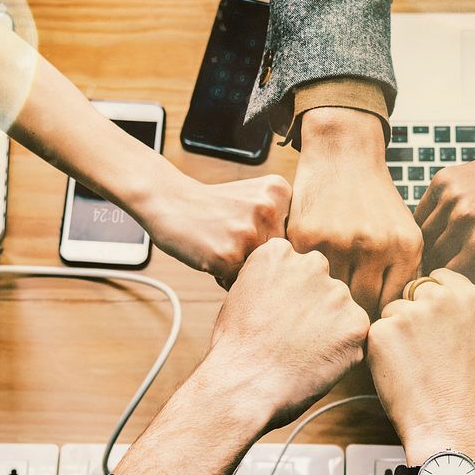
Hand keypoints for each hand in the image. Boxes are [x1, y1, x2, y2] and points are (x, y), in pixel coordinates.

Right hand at [115, 238, 367, 474]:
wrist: (237, 392)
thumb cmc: (229, 354)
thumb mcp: (238, 300)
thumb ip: (266, 281)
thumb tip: (276, 280)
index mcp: (276, 252)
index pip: (302, 262)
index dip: (296, 295)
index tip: (286, 316)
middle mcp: (310, 265)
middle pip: (327, 284)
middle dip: (316, 311)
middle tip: (294, 341)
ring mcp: (335, 294)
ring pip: (344, 311)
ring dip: (330, 332)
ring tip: (301, 356)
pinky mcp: (355, 327)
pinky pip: (359, 337)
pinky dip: (343, 354)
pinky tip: (317, 365)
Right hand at [140, 173, 291, 287]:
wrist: (169, 201)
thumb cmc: (213, 206)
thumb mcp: (255, 197)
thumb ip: (282, 221)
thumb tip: (306, 266)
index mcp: (280, 192)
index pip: (295, 237)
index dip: (272, 242)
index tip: (250, 229)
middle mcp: (269, 209)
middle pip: (280, 256)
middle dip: (259, 257)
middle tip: (232, 239)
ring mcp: (249, 232)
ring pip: (261, 271)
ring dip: (242, 269)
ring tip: (221, 246)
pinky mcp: (228, 255)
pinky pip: (238, 282)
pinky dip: (224, 277)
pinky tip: (211, 254)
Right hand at [287, 107, 422, 314]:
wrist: (344, 153)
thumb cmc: (374, 199)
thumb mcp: (403, 231)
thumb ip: (402, 273)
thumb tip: (396, 321)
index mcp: (405, 247)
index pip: (392, 305)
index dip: (379, 316)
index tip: (368, 318)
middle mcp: (375, 246)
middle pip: (363, 305)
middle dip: (353, 312)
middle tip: (343, 314)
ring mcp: (339, 241)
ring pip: (332, 294)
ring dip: (327, 298)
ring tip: (324, 300)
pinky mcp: (307, 236)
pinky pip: (307, 274)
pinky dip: (306, 278)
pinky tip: (308, 276)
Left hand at [366, 268, 474, 464]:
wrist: (444, 421)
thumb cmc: (458, 384)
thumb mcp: (473, 334)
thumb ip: (454, 306)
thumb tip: (430, 288)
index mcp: (469, 296)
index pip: (438, 276)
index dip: (431, 299)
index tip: (434, 321)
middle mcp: (441, 298)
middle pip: (412, 290)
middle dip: (412, 311)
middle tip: (424, 348)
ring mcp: (410, 313)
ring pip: (391, 310)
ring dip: (395, 330)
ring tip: (414, 362)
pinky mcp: (383, 330)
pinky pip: (375, 330)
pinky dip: (381, 348)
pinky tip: (399, 369)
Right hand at [415, 133, 474, 300]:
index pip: (448, 280)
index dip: (446, 288)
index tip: (447, 291)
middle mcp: (466, 220)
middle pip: (432, 259)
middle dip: (435, 270)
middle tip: (439, 275)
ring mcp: (453, 198)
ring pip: (422, 237)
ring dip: (428, 248)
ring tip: (438, 254)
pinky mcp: (443, 181)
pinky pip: (421, 213)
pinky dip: (426, 224)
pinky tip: (437, 229)